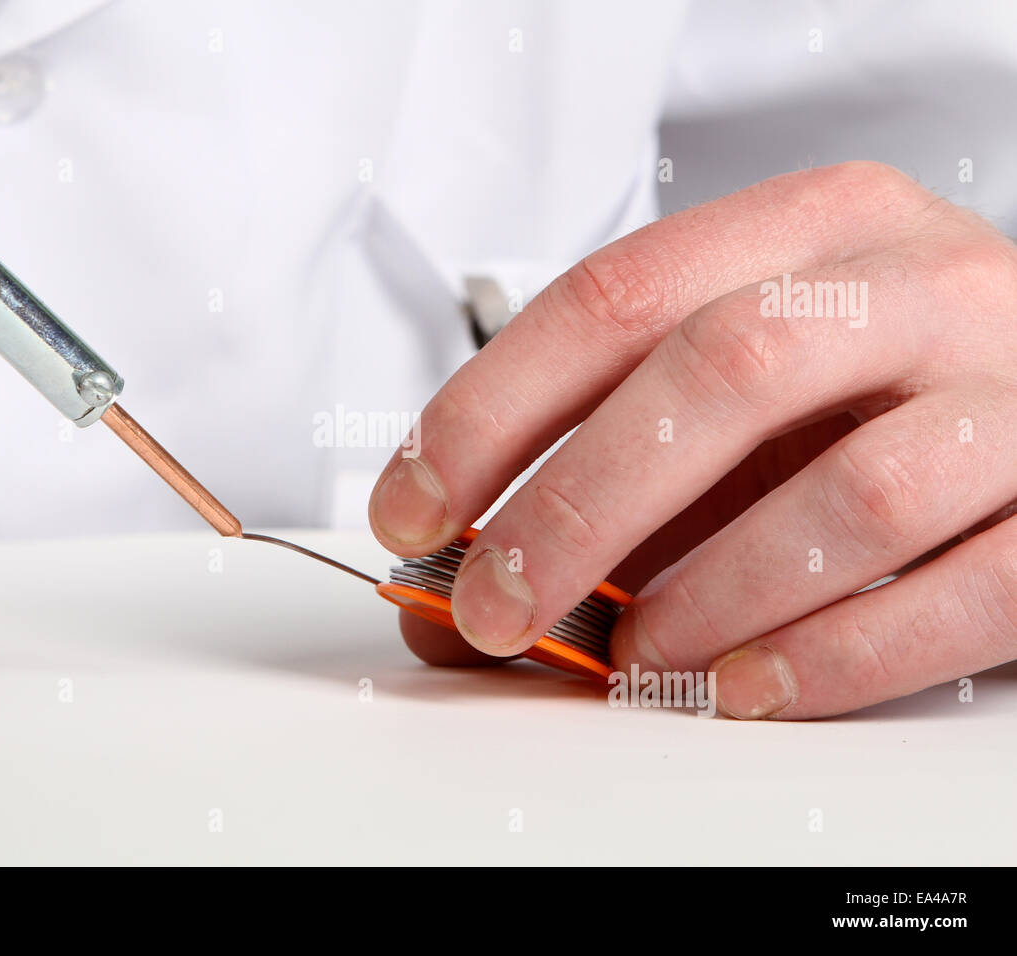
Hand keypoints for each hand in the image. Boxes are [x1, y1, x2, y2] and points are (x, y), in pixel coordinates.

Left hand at [369, 162, 1016, 718]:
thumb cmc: (876, 382)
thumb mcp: (740, 390)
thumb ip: (611, 472)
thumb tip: (456, 596)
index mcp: (807, 229)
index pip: (611, 299)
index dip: (489, 412)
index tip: (412, 508)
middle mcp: (914, 285)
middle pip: (717, 372)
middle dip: (578, 506)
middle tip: (496, 605)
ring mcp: (1011, 391)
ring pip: (849, 494)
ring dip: (706, 596)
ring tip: (631, 660)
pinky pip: (957, 595)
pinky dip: (827, 660)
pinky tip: (738, 690)